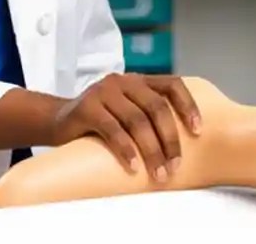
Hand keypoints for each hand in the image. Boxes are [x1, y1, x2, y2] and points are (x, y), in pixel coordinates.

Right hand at [49, 73, 200, 182]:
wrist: (57, 121)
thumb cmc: (100, 122)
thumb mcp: (127, 112)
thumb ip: (149, 117)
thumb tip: (189, 148)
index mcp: (138, 81)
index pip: (172, 85)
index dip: (188, 106)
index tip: (198, 132)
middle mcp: (123, 81)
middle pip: (156, 107)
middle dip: (170, 139)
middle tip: (175, 166)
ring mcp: (103, 92)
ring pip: (136, 120)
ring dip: (151, 150)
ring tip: (159, 173)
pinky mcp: (86, 108)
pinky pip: (112, 129)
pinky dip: (125, 150)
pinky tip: (133, 166)